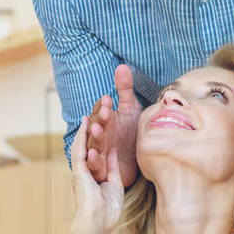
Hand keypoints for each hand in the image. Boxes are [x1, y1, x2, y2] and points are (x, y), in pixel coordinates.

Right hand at [70, 114, 124, 233]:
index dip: (103, 134)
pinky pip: (80, 150)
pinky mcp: (79, 172)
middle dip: (96, 125)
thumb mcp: (114, 184)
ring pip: (84, 143)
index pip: (99, 149)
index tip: (107, 120)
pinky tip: (86, 123)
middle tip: (101, 107)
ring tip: (94, 110)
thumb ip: (112, 167)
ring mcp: (81, 170)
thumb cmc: (107, 211)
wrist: (98, 224)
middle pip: (91, 143)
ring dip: (90, 126)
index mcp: (94, 174)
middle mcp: (85, 170)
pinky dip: (82, 136)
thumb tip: (112, 151)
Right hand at [84, 64, 141, 187]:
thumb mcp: (130, 110)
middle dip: (99, 119)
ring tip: (98, 130)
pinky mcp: (103, 169)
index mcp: (104, 121)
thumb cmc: (132, 134)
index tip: (109, 99)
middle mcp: (99, 135)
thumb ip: (125, 89)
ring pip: (93, 144)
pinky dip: (94, 160)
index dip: (102, 106)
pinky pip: (95, 165)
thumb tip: (121, 65)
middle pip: (95, 126)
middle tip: (106, 112)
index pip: (99, 111)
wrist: (140, 161)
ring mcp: (99, 151)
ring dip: (94, 137)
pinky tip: (95, 154)